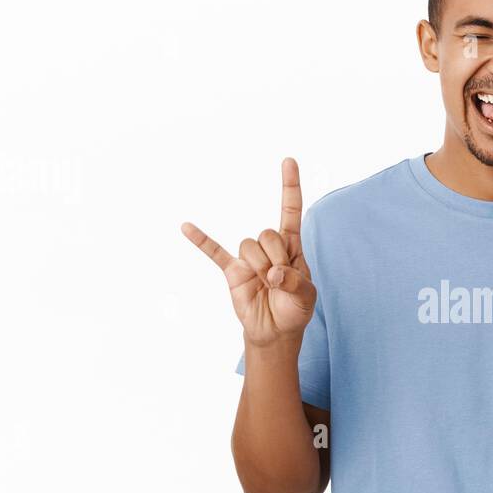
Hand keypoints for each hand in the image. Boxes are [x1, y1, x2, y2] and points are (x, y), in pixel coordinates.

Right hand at [181, 157, 316, 347]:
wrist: (275, 332)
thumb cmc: (294, 310)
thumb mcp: (306, 297)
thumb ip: (295, 282)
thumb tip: (273, 274)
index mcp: (291, 246)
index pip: (291, 210)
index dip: (290, 186)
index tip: (288, 161)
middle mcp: (269, 247)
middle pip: (267, 234)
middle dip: (276, 258)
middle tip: (280, 280)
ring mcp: (249, 258)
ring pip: (248, 246)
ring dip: (259, 266)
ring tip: (265, 285)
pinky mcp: (232, 272)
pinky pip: (214, 252)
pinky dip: (201, 240)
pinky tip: (186, 227)